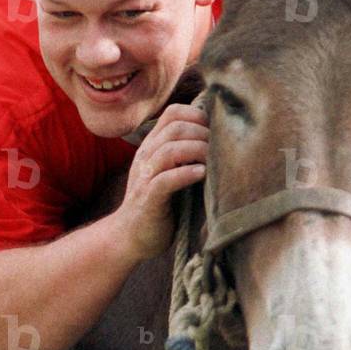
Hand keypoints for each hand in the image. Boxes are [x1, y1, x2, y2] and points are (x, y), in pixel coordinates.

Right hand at [113, 103, 207, 261]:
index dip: (198, 115)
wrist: (129, 236)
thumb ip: (185, 155)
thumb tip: (221, 141)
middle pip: (174, 127)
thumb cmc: (159, 204)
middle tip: (219, 148)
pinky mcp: (149, 199)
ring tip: (213, 161)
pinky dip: (186, 174)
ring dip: (197, 151)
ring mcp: (145, 177)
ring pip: (169, 150)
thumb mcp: (169, 172)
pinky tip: (202, 174)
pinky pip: (165, 180)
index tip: (215, 131)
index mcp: (152, 146)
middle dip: (202, 133)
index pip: (172, 113)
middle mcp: (146, 156)